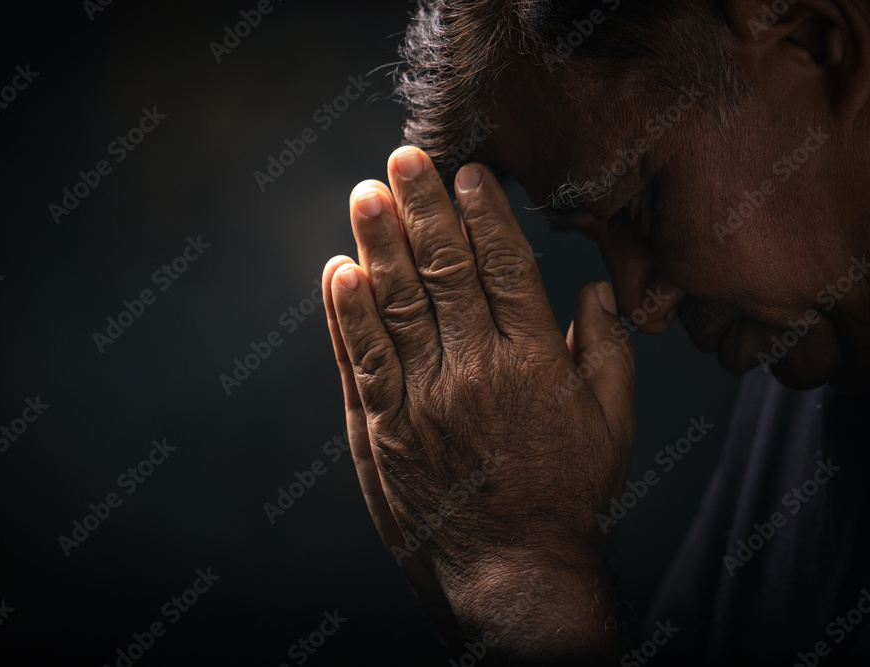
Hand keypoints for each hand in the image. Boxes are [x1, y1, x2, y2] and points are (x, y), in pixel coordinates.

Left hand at [322, 146, 635, 660]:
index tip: (467, 175)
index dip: (484, 217)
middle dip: (423, 210)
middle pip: (445, 274)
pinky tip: (338, 273)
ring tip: (365, 195)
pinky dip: (346, 316)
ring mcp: (426, 400)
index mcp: (536, 363)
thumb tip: (596, 291)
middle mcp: (478, 372)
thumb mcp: (612, 424)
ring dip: (379, 247)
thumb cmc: (569, 495)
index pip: (505, 270)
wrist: (514, 570)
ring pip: (397, 308)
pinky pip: (362, 363)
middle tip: (403, 159)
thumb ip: (606, 351)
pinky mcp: (386, 430)